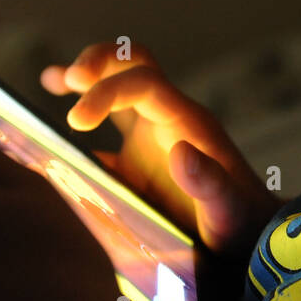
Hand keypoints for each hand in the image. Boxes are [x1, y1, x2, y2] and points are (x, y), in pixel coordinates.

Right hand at [41, 42, 281, 255]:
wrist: (250, 238)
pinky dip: (82, 124)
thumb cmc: (243, 224)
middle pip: (133, 64)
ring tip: (51, 79)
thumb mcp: (229, 212)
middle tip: (63, 80)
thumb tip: (181, 151)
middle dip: (97, 62)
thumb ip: (210, 184)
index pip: (143, 83)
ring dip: (87, 78)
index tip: (76, 121)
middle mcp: (167, 119)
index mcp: (186, 122)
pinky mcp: (139, 161)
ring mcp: (152, 136)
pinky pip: (108, 130)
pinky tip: (50, 136)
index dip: (107, 92)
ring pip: (119, 86)